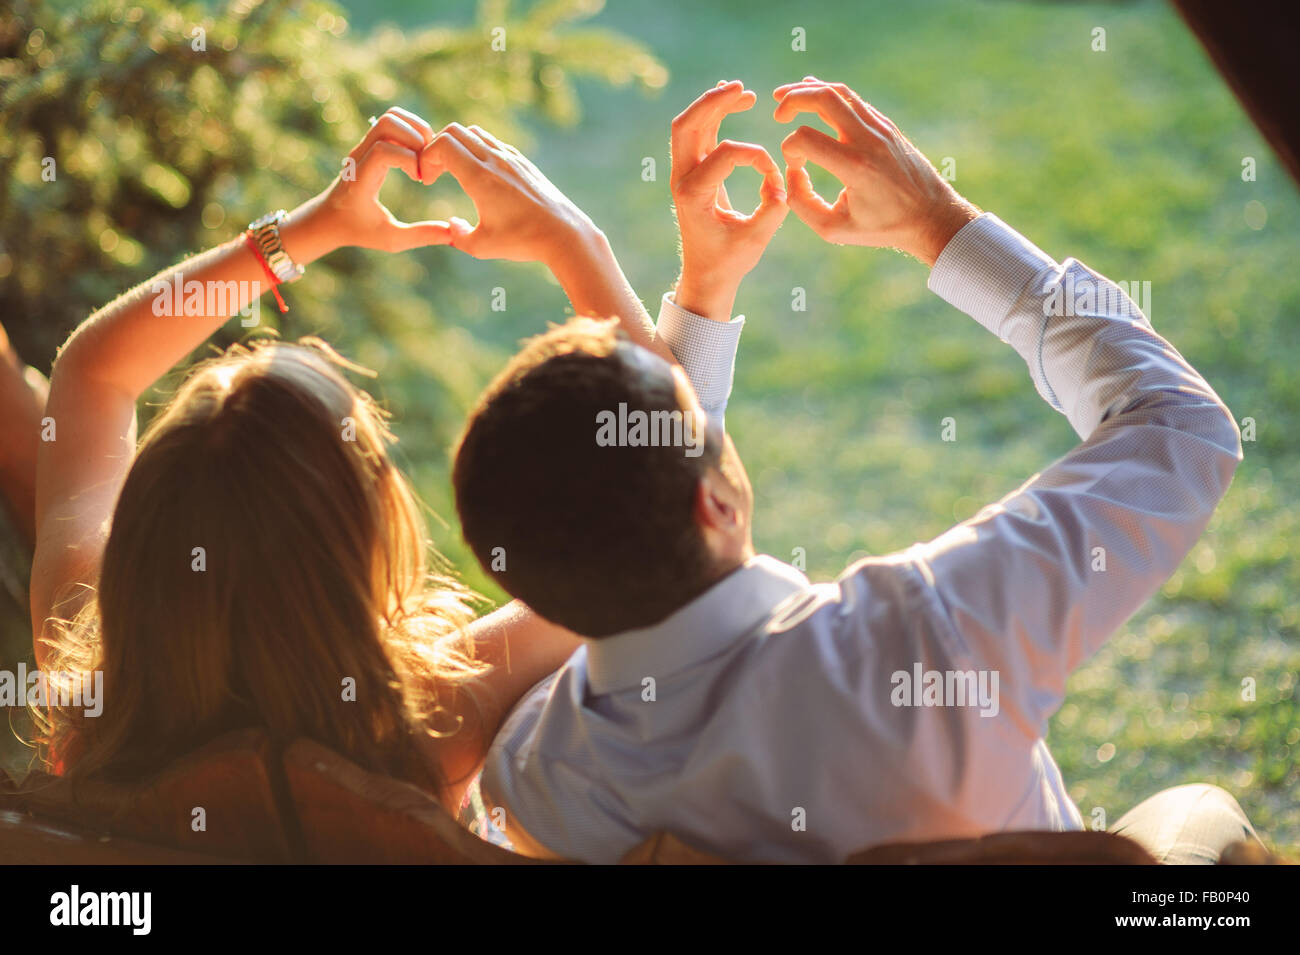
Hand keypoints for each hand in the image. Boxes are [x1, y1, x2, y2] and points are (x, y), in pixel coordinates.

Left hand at [306, 106, 458, 254]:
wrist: (328, 218)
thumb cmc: (359, 231)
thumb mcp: (391, 240)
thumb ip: (421, 236)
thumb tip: (452, 235)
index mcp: (360, 179)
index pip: (384, 150)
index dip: (409, 160)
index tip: (421, 180)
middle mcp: (359, 155)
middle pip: (388, 122)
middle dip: (416, 137)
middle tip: (428, 163)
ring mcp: (363, 145)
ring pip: (391, 117)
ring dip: (416, 130)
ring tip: (426, 156)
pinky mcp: (369, 141)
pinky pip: (392, 122)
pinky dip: (412, 130)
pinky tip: (419, 156)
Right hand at [419, 123, 599, 266]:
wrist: (564, 234)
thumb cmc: (522, 241)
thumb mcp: (482, 247)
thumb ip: (458, 236)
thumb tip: (452, 225)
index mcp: (480, 176)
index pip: (442, 144)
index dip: (426, 157)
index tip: (427, 181)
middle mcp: (495, 160)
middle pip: (454, 131)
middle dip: (437, 148)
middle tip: (436, 174)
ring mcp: (511, 158)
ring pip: (475, 133)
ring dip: (458, 147)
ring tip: (456, 173)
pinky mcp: (523, 162)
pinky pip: (493, 143)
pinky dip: (478, 150)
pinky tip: (481, 176)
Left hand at [671, 80, 787, 319]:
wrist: (706, 275)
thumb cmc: (729, 261)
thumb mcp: (755, 240)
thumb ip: (771, 209)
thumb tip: (779, 180)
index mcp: (694, 196)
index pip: (725, 154)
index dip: (757, 157)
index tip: (776, 177)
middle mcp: (683, 180)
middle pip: (687, 126)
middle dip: (713, 103)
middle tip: (743, 89)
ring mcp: (683, 174)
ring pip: (688, 126)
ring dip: (712, 104)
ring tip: (741, 90)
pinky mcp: (691, 172)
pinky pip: (696, 134)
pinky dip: (712, 114)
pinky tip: (733, 99)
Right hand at [773, 77, 977, 264]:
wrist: (932, 217)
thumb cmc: (883, 227)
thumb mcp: (834, 230)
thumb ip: (802, 204)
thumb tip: (792, 172)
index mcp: (855, 168)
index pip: (806, 139)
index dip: (789, 149)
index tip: (794, 166)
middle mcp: (868, 141)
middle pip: (824, 98)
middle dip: (793, 100)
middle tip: (777, 112)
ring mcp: (881, 129)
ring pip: (840, 93)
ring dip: (810, 89)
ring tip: (787, 96)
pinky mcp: (887, 127)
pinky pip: (854, 101)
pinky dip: (831, 96)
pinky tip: (815, 96)